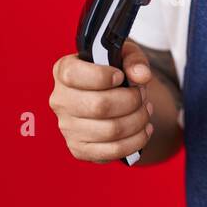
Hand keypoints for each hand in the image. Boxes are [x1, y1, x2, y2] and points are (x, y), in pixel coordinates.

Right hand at [49, 41, 154, 163]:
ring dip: (138, 120)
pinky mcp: (80, 149)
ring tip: (146, 110)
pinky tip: (144, 129)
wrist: (111, 97)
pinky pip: (113, 151)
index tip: (120, 77)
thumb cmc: (116, 71)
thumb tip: (142, 76)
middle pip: (99, 106)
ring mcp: (67, 128)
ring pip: (110, 131)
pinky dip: (136, 140)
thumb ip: (134, 59)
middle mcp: (60, 101)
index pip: (73, 75)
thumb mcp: (125, 55)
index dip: (102, 76)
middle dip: (131, 100)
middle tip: (142, 94)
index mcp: (63, 72)